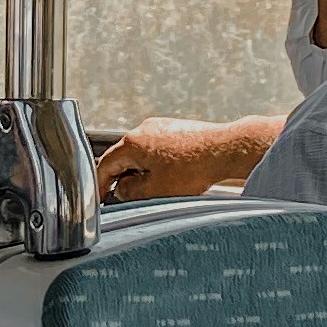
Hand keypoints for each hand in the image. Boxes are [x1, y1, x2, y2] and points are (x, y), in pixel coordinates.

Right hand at [96, 115, 285, 202]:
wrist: (225, 150)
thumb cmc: (193, 169)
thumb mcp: (154, 190)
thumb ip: (129, 192)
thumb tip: (121, 189)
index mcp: (131, 142)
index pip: (105, 165)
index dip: (100, 185)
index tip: (101, 199)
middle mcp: (142, 130)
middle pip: (122, 158)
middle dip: (125, 179)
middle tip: (134, 198)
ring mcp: (160, 127)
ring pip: (141, 154)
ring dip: (143, 172)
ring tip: (160, 188)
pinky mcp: (175, 129)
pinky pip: (157, 149)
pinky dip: (158, 165)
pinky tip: (174, 176)